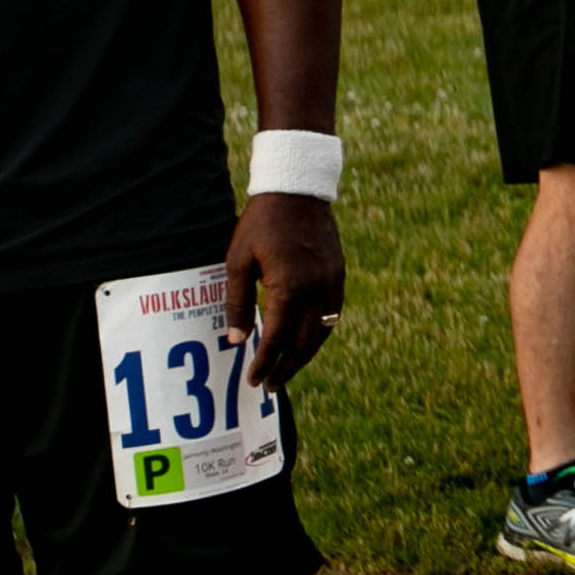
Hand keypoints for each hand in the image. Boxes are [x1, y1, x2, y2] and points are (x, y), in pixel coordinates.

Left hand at [221, 190, 344, 390]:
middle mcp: (316, 290)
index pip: (276, 339)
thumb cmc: (260, 223)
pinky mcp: (338, 275)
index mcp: (289, 288)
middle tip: (270, 386)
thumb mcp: (238, 261)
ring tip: (287, 370)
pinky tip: (306, 342)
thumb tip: (237, 340)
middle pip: (302, 344)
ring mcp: (331, 283)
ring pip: (321, 333)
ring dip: (304, 357)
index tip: (253, 380)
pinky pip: (332, 315)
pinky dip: (318, 335)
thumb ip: (237, 303)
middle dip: (286, 368)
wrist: (297, 189)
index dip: (264, 363)